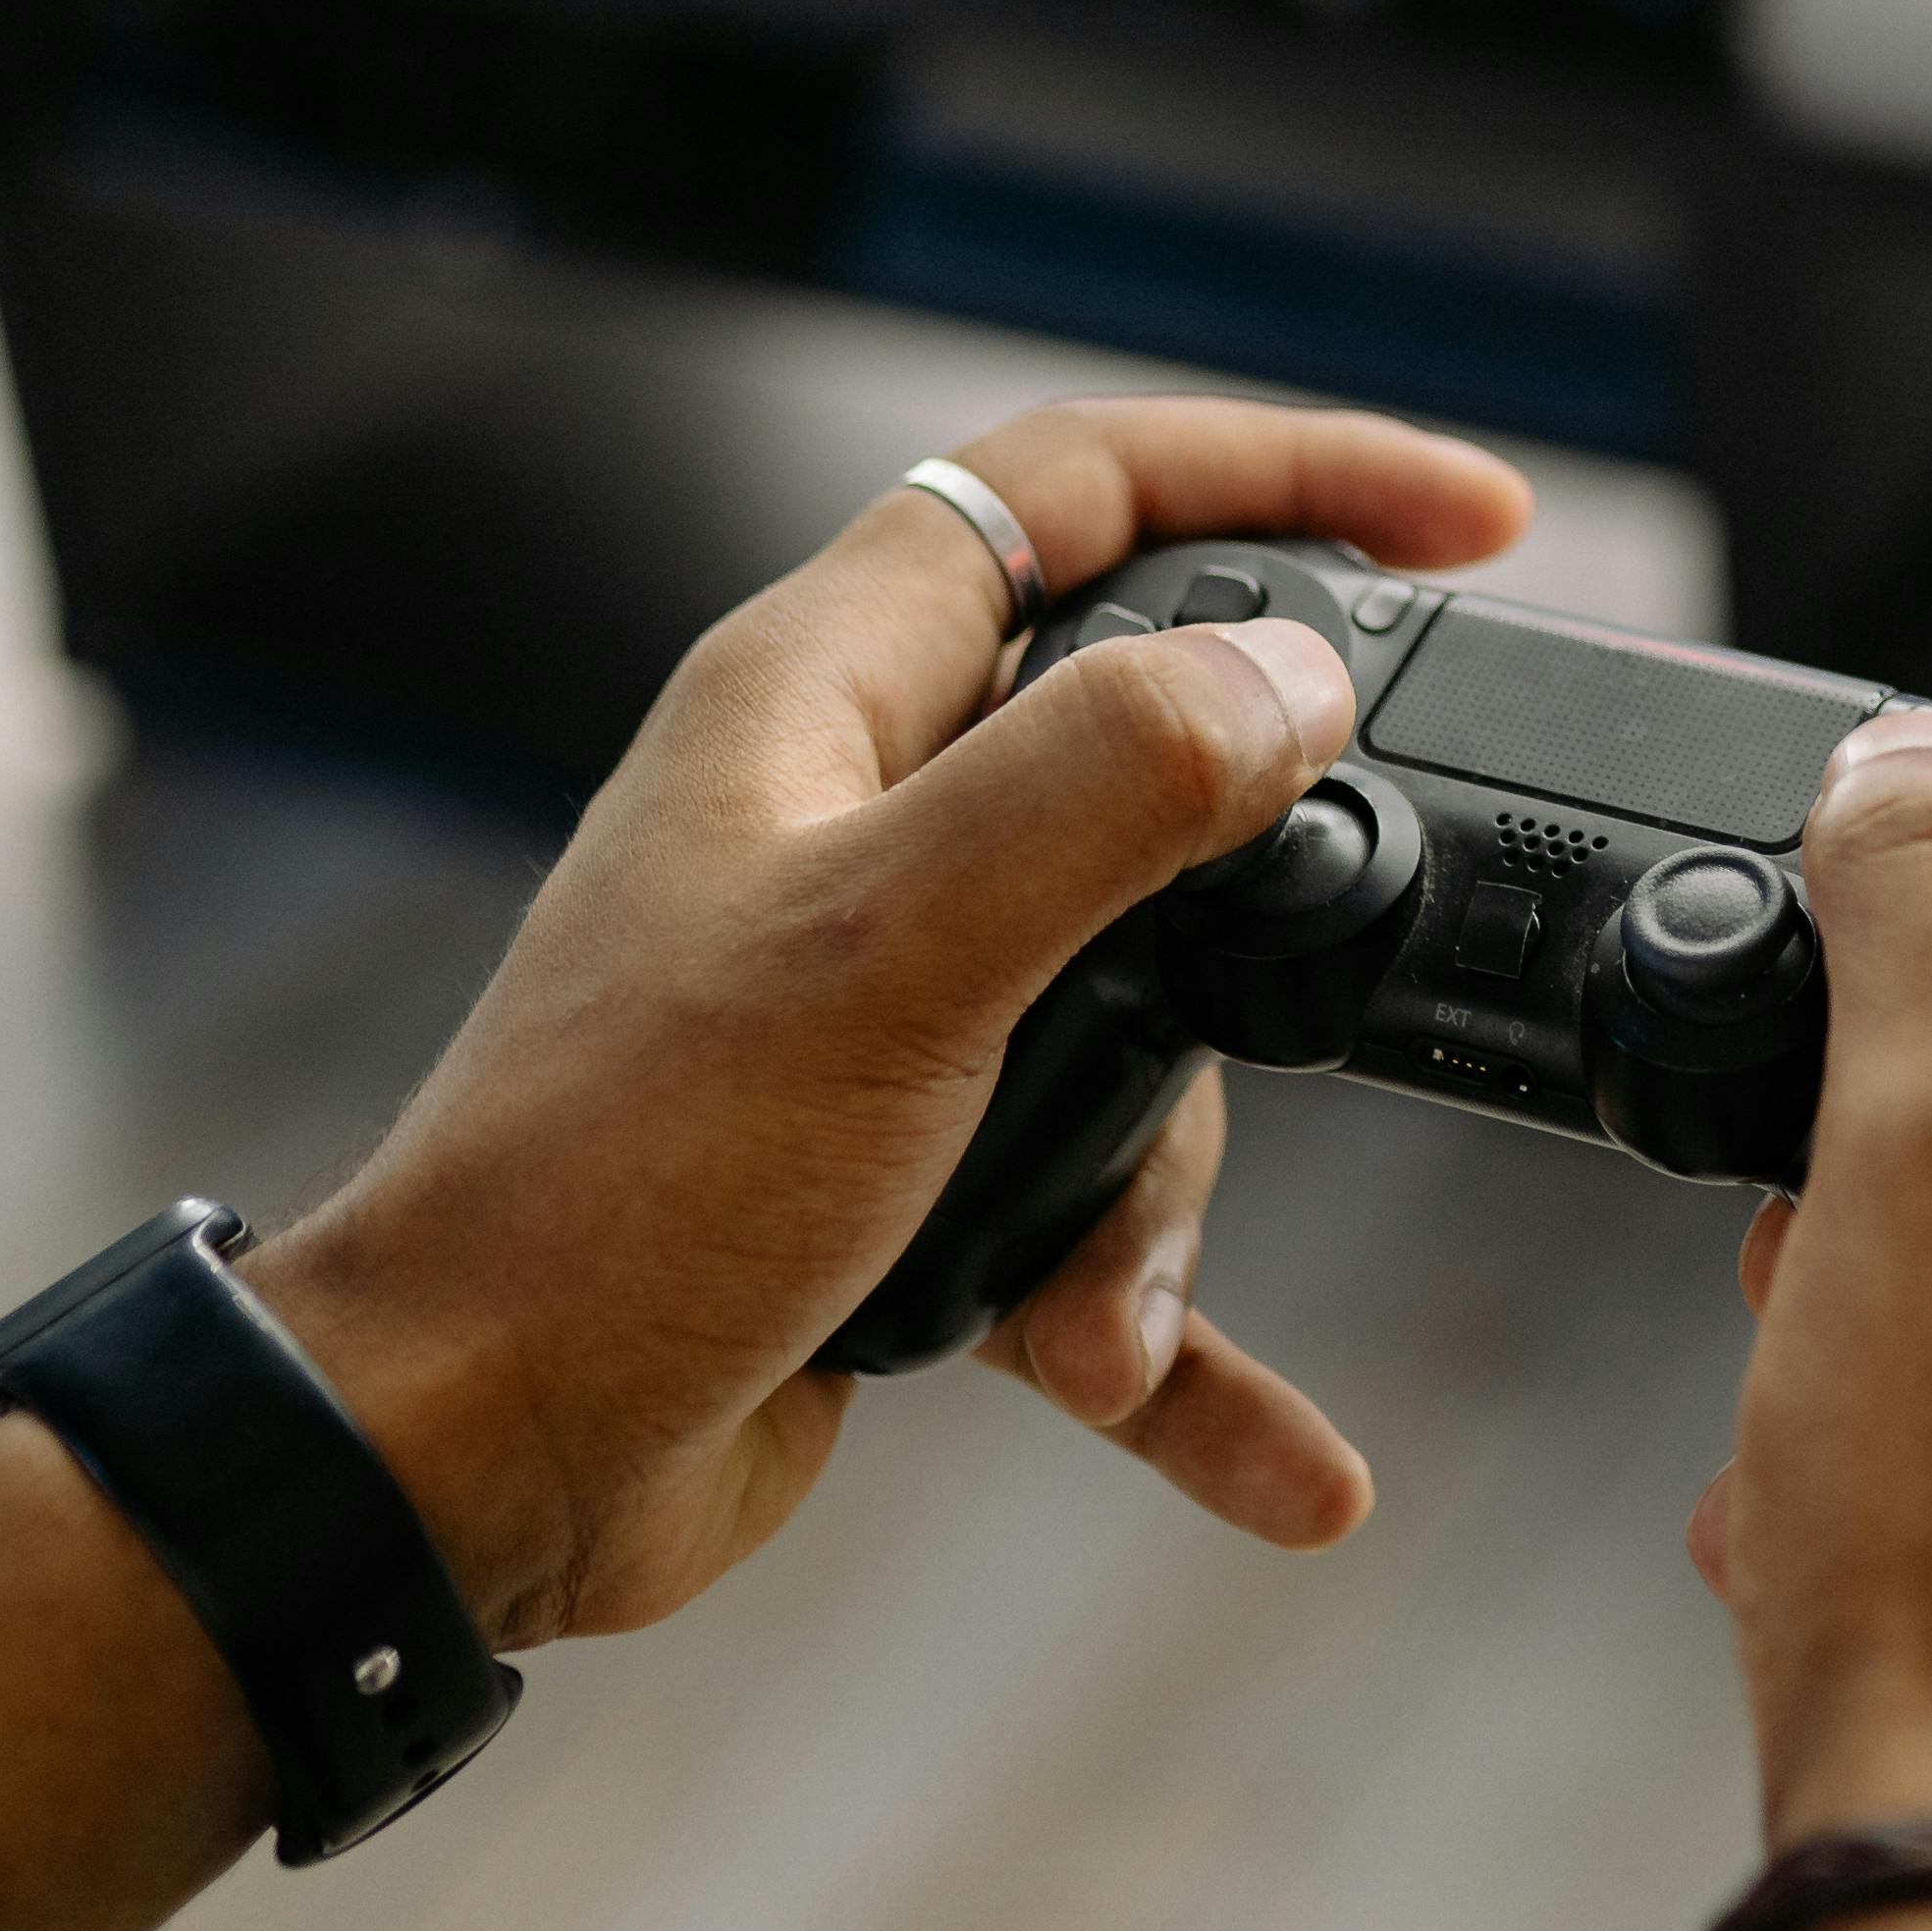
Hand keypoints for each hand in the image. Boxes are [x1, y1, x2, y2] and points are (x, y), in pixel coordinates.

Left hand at [243, 396, 1533, 1647]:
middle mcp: (860, 820)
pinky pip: (1105, 1213)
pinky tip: (1274, 1451)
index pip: (1079, 488)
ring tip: (1099, 1296)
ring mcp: (883, 995)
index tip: (1463, 512)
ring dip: (1168, 1181)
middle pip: (1151, 757)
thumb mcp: (893, 948)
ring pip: (1147, 1017)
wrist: (468, 1464)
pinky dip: (1178, 1314)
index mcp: (825, 700)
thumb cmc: (606, 1190)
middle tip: (1367, 925)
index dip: (1280, 467)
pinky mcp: (902, 1160)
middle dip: (1263, 891)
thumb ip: (1109, 785)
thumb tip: (1293, 677)